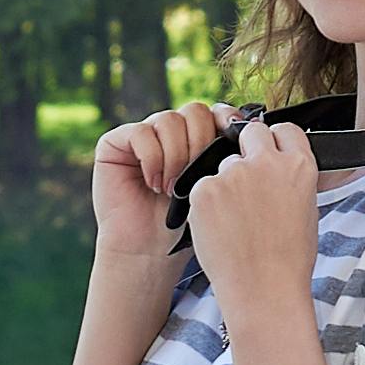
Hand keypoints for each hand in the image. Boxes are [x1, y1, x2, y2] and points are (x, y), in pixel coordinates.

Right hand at [89, 102, 231, 261]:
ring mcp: (142, 135)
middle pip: (194, 110)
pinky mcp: (114, 143)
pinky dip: (152, 159)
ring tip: (172, 188)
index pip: (213, 111)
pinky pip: (140, 133)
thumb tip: (250, 126)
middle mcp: (169, 133)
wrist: (149, 254)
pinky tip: (153, 184)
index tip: (235, 138)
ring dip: (175, 156)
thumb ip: (226, 156)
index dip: (225, 119)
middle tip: (196, 177)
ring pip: (168, 120)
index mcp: (195, 138)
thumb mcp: (214, 188)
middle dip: (200, 143)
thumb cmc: (184, 227)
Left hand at [183, 117, 321, 327]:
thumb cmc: (288, 261)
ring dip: (226, 184)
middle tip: (246, 182)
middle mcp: (267, 162)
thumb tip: (280, 166)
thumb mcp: (306, 211)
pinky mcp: (205, 189)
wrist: (264, 291)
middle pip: (251, 133)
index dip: (275, 142)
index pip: (284, 130)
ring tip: (236, 222)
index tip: (269, 154)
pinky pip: (203, 186)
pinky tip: (220, 229)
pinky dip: (208, 204)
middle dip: (247, 150)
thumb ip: (290, 179)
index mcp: (300, 166)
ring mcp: (233, 173)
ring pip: (223, 164)